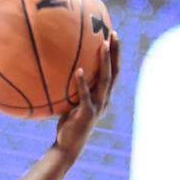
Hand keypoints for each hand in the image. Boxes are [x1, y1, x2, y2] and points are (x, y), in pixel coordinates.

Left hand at [53, 30, 121, 158]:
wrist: (69, 145)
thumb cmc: (70, 122)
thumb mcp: (73, 101)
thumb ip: (74, 87)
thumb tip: (63, 68)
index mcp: (104, 96)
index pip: (114, 71)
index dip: (116, 54)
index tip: (113, 36)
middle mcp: (105, 99)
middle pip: (114, 72)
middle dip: (115, 52)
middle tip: (112, 34)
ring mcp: (97, 106)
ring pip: (104, 81)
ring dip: (104, 62)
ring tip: (102, 45)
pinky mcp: (86, 113)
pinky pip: (85, 96)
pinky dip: (83, 83)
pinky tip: (79, 71)